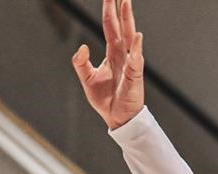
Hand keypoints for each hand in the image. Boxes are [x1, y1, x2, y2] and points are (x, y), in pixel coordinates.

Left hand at [72, 0, 144, 129]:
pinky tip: (136, 36)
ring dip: (128, 20)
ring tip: (126, 3)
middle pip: (121, 26)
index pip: (110, 27)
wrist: (117, 118)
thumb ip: (81, 63)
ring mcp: (130, 63)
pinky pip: (135, 60)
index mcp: (113, 53)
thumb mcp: (87, 79)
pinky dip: (136, 48)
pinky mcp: (134, 76)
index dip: (109, 11)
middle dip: (120, 8)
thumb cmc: (106, 99)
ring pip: (129, 36)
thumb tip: (82, 46)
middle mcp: (123, 54)